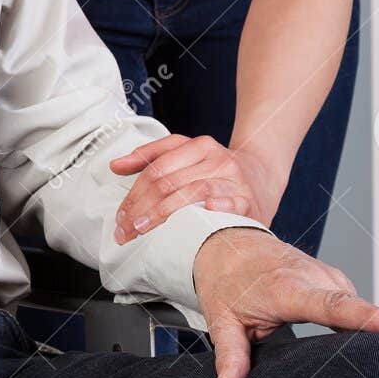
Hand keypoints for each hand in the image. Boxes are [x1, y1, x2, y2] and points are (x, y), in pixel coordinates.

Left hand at [110, 135, 283, 239]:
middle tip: (124, 231)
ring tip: (142, 229)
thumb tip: (115, 165)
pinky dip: (214, 206)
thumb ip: (150, 158)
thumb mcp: (185, 157)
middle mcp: (215, 158)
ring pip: (192, 191)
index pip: (156, 168)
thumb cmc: (216, 173)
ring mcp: (233, 178)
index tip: (120, 217)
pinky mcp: (248, 199)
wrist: (263, 178)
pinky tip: (200, 215)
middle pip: (168, 181)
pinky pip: (229, 202)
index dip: (134, 194)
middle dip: (141, 209)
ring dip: (162, 213)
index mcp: (198, 145)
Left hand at [191, 228, 378, 377]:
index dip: (365, 316)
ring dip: (366, 331)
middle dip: (378, 333)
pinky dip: (359, 321)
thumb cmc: (226, 281)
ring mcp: (327, 275)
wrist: (228, 241)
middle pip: (355, 308)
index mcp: (287, 289)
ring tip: (376, 359)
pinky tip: (361, 341)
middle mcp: (313, 277)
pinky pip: (354, 303)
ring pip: (357, 307)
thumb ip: (230, 354)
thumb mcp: (221, 320)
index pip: (332, 304)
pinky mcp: (334, 278)